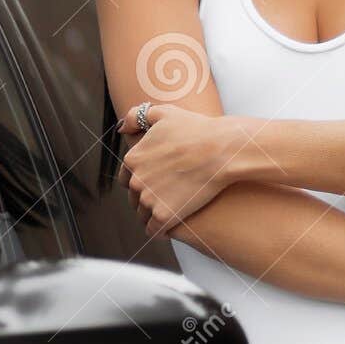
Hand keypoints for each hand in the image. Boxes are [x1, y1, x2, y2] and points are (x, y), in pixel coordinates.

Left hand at [116, 103, 243, 236]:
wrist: (222, 150)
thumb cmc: (197, 129)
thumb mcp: (163, 113)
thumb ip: (136, 117)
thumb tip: (122, 129)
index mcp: (132, 159)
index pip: (126, 178)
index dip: (140, 180)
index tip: (154, 181)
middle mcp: (136, 180)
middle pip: (134, 197)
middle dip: (146, 197)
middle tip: (164, 196)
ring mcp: (149, 200)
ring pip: (143, 214)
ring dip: (152, 214)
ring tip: (169, 210)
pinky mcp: (165, 216)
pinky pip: (154, 230)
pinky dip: (159, 230)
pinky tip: (170, 226)